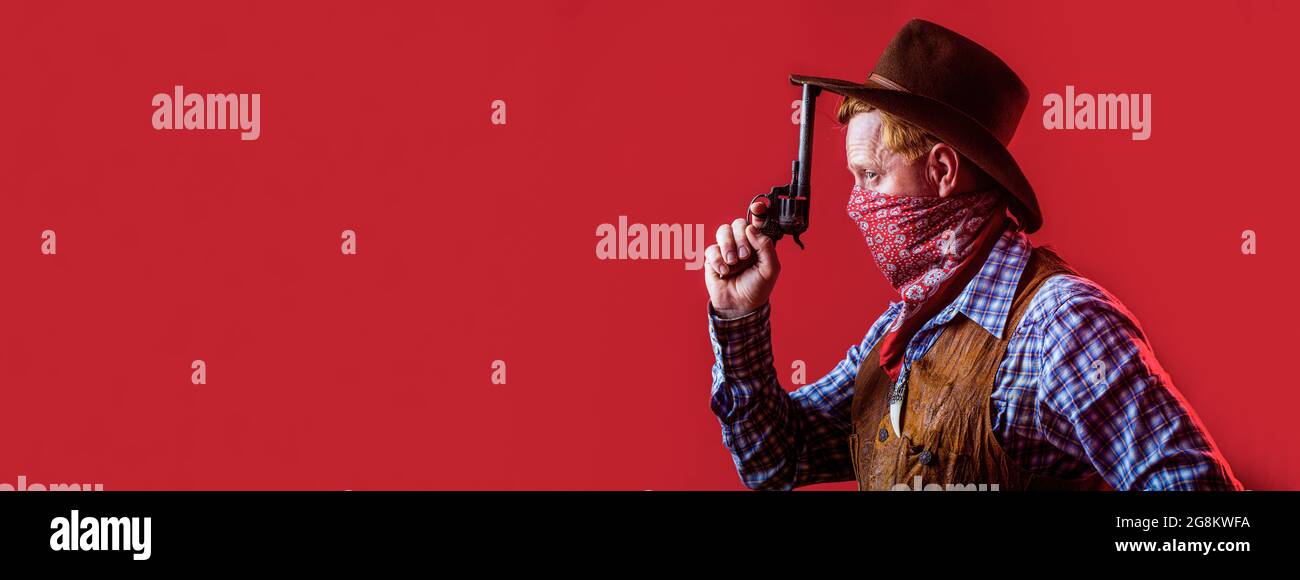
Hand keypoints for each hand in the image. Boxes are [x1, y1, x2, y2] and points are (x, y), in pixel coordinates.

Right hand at [704, 200, 779, 318]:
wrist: (740, 305)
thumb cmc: (757, 287)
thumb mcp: (770, 269)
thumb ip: (765, 247)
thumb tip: (751, 229)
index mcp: (758, 242)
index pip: (758, 221)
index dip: (758, 211)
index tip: (757, 208)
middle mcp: (743, 242)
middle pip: (738, 223)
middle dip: (741, 237)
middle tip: (744, 255)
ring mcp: (727, 249)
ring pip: (723, 230)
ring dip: (728, 245)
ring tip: (733, 262)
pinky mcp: (713, 257)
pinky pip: (712, 248)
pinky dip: (718, 260)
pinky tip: (724, 271)